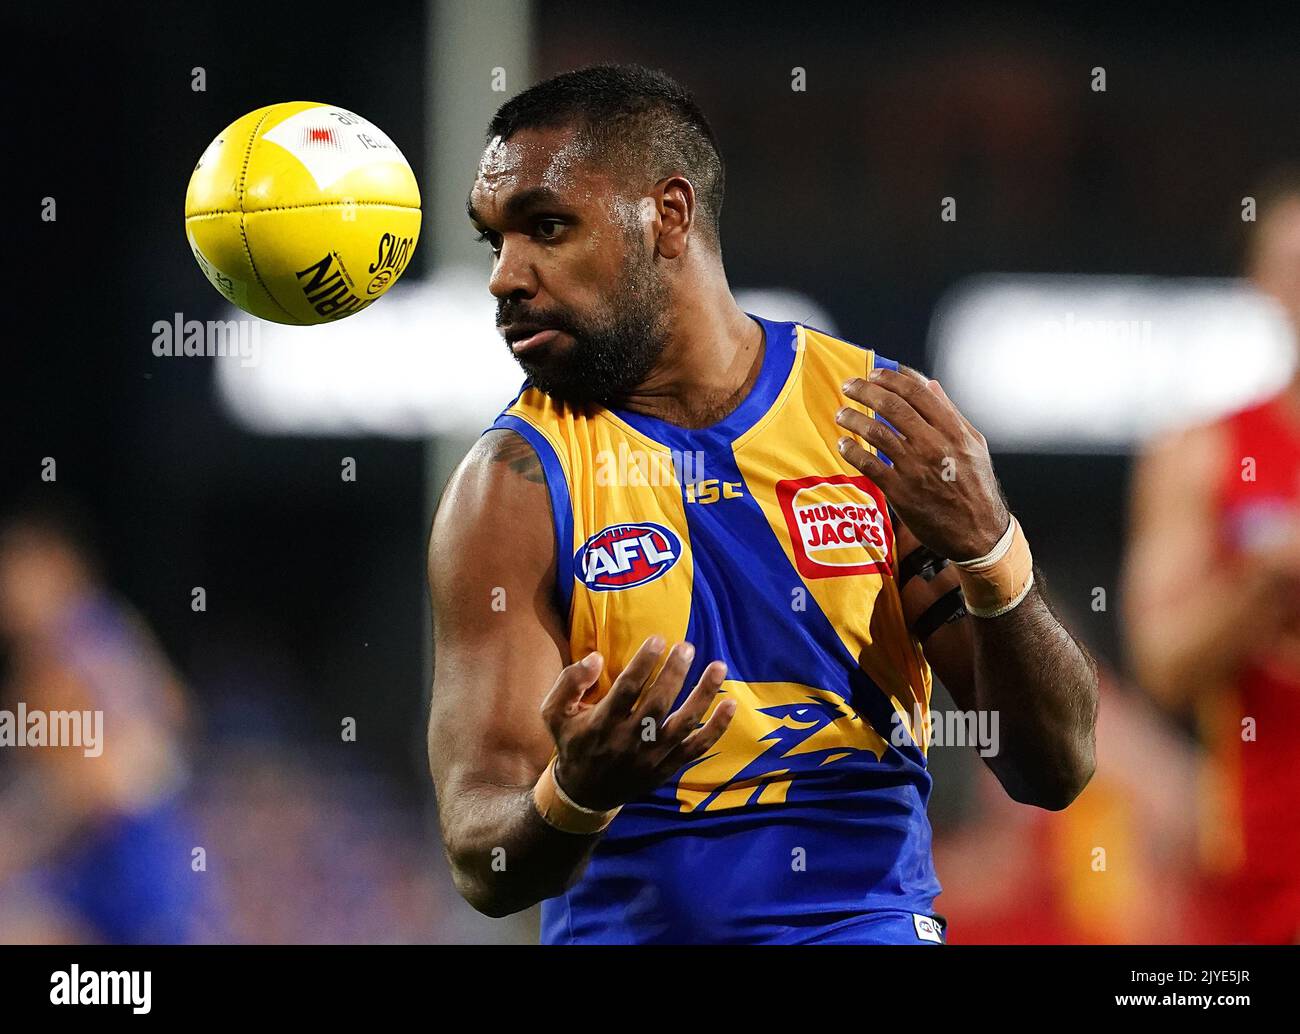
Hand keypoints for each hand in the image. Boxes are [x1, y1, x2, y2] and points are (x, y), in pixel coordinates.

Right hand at [540, 636, 735, 810]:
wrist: (584, 793)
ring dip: (703, 695)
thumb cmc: (573, 743)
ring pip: (683, 724)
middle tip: (687, 647)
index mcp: (601, 724)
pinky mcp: (667, 768)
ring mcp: (651, 757)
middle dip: (675, 673)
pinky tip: (730, 704)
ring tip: (718, 666)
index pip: (627, 689)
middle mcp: (628, 741)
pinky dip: (716, 728)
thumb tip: (596, 658)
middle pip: (658, 703)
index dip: (643, 663)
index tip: (658, 639)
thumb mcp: (555, 713)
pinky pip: (696, 748)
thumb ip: (569, 682)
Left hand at [835, 366, 1009, 560]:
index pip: (917, 392)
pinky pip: (869, 464)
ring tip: (841, 414)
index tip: (874, 373)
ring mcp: (916, 467)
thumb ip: (951, 413)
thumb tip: (931, 385)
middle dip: (866, 390)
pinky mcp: (901, 491)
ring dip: (854, 418)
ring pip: (876, 432)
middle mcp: (934, 444)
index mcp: (953, 430)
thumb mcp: (974, 444)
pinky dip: (852, 451)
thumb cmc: (976, 486)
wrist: (979, 532)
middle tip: (849, 386)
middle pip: (892, 406)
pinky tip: (844, 444)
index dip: (891, 377)